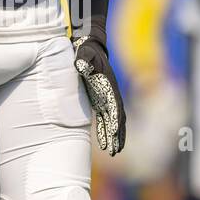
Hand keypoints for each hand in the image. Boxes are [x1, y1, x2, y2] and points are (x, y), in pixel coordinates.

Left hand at [73, 35, 125, 155]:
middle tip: (115, 151)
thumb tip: (80, 64)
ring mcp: (107, 99)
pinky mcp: (101, 101)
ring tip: (112, 152)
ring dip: (114, 137)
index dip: (116, 121)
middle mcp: (111, 95)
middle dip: (118, 135)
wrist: (90, 47)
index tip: (115, 134)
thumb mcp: (85, 54)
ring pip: (113, 122)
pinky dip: (106, 131)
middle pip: (118, 119)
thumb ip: (84, 59)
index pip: (115, 107)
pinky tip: (104, 144)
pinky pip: (106, 119)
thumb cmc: (87, 51)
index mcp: (109, 87)